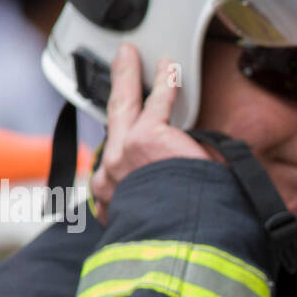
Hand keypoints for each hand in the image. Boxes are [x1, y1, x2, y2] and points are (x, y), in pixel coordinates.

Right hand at [88, 43, 211, 224]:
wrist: (177, 241)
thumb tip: (185, 201)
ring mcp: (125, 155)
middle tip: (116, 70)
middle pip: (111, 124)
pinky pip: (158, 103)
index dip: (120, 149)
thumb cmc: (173, 240)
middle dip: (113, 94)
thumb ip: (158, 208)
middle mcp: (112, 175)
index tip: (122, 141)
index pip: (112, 167)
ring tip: (129, 55)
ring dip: (127, 76)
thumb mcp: (155, 227)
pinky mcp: (147, 139)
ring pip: (124, 105)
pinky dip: (165, 83)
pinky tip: (169, 67)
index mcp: (113, 199)